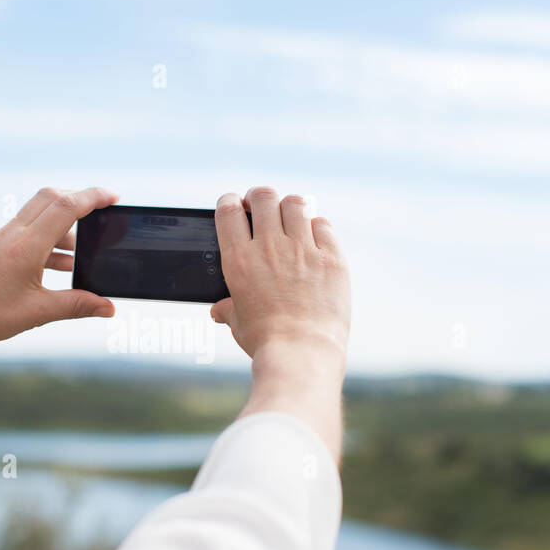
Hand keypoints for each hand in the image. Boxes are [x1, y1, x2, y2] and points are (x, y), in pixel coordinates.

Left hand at [0, 186, 119, 352]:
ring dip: (63, 227)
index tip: (113, 196)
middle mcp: (12, 234)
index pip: (65, 206)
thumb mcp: (38, 312)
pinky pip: (26, 232)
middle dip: (79, 201)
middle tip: (101, 214)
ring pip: (38, 216)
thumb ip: (77, 306)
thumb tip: (108, 308)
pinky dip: (46, 241)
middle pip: (51, 198)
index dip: (93, 197)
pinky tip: (56, 267)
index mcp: (26, 245)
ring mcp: (0, 239)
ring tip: (81, 255)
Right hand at [212, 187, 350, 462]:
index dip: (231, 201)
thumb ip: (228, 308)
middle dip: (260, 197)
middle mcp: (268, 246)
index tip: (235, 204)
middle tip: (263, 207)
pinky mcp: (331, 258)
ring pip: (295, 203)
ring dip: (290, 206)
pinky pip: (323, 225)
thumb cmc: (265, 341)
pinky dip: (316, 226)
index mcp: (238, 259)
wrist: (302, 353)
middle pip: (263, 196)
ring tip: (291, 217)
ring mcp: (302, 249)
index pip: (229, 209)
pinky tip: (314, 238)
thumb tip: (218, 310)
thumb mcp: (238, 323)